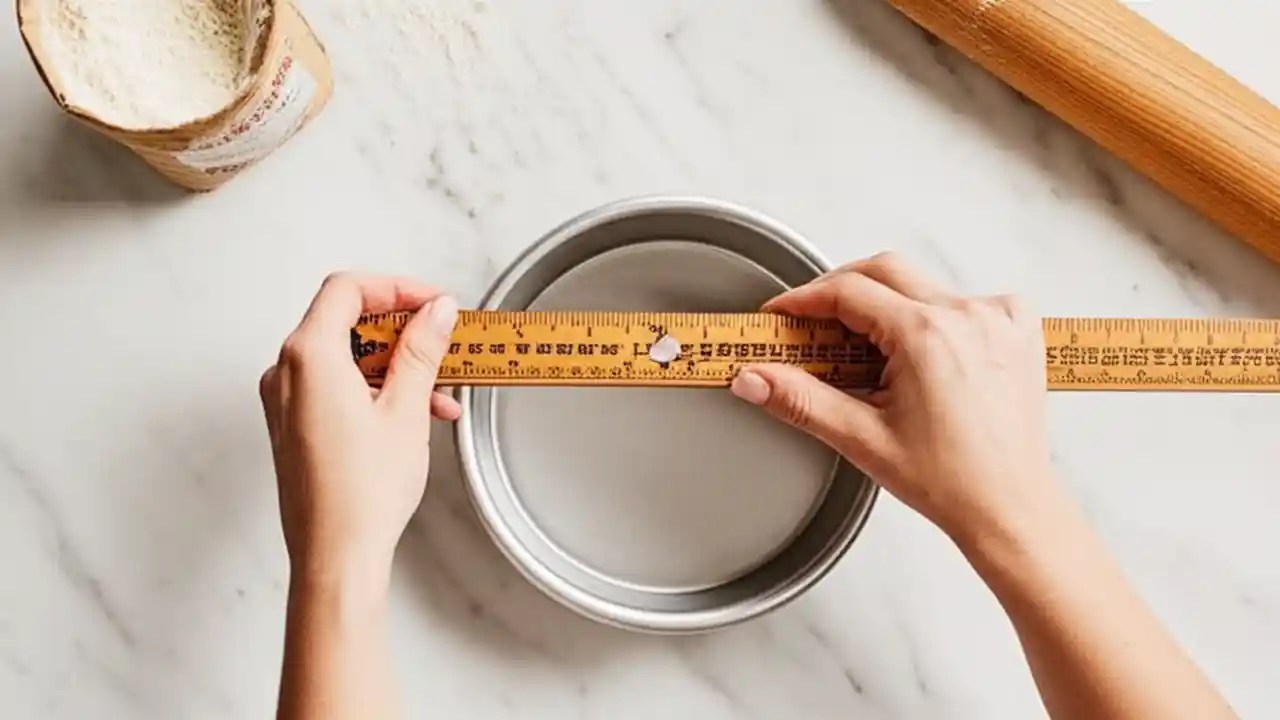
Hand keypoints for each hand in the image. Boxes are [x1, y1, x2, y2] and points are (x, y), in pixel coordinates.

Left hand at [260, 274, 460, 580]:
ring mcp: (286, 401)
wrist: (336, 556)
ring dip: (396, 365)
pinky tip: (417, 413)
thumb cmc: (362, 494)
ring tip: (441, 391)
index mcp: (309, 357)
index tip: (433, 302)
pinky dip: (377, 389)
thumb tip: (436, 312)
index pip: (347, 290)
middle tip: (443, 341)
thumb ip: (421, 350)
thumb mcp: (406, 410)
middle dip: (402, 330)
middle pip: (346, 321)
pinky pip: (337, 387)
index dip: (396, 288)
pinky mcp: (295, 426)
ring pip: (346, 358)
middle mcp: (286, 373)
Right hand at [731, 253, 1056, 543]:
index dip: (804, 299)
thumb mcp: (862, 438)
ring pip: (924, 283)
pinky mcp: (1019, 329)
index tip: (782, 314)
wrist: (1010, 506)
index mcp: (925, 335)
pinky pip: (967, 298)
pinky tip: (926, 347)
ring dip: (890, 303)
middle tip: (813, 320)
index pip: (847, 291)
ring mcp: (998, 318)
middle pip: (884, 271)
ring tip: (870, 348)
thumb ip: (800, 400)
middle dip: (840, 289)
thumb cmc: (951, 481)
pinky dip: (939, 312)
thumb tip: (753, 378)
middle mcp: (965, 316)